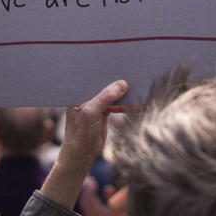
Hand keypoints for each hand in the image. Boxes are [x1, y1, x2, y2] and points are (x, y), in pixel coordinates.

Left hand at [40, 80, 128, 208]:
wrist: (82, 155)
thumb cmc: (80, 134)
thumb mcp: (91, 112)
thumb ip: (105, 97)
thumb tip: (123, 84)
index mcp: (77, 90)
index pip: (92, 75)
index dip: (104, 68)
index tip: (119, 61)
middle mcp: (85, 94)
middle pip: (104, 82)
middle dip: (117, 79)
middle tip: (132, 70)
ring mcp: (95, 102)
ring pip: (112, 93)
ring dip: (124, 91)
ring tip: (138, 83)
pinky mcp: (104, 111)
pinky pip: (117, 103)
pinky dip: (126, 103)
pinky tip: (136, 102)